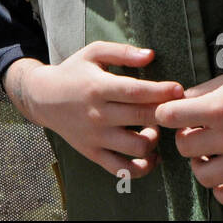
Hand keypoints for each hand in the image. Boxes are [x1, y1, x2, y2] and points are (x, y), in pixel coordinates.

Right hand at [11, 41, 184, 179]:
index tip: (179, 90)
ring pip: (137, 147)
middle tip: (173, 108)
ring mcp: (96, 137)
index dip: (162, 92)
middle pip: (142, 118)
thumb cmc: (74, 72)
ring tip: (153, 128)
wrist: (43, 98)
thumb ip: (123, 52)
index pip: (137, 92)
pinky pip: (123, 169)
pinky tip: (151, 155)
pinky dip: (143, 168)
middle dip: (165, 113)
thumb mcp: (93, 53)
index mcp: (99, 88)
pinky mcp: (93, 154)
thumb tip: (152, 55)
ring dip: (155, 139)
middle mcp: (98, 114)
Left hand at [155, 67, 222, 209]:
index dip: (165, 114)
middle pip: (184, 148)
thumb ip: (199, 94)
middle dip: (186, 139)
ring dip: (201, 165)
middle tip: (199, 133)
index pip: (169, 116)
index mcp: (220, 108)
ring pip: (202, 176)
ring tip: (212, 154)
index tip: (174, 114)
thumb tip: (171, 105)